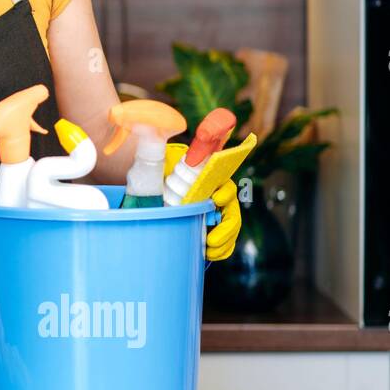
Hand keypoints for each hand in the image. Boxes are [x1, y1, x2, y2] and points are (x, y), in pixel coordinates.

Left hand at [164, 143, 240, 259]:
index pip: (227, 186)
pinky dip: (220, 251)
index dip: (224, 193)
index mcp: (213, 181)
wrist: (162, 185)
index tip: (216, 198)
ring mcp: (219, 214)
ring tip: (207, 250)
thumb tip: (156, 133)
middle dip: (226, 228)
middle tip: (211, 239)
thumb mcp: (166, 162)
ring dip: (223, 242)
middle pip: (232, 213)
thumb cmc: (167, 172)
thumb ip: (166, 152)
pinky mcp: (215, 228)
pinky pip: (226, 243)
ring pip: (231, 230)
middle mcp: (220, 198)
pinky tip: (209, 256)